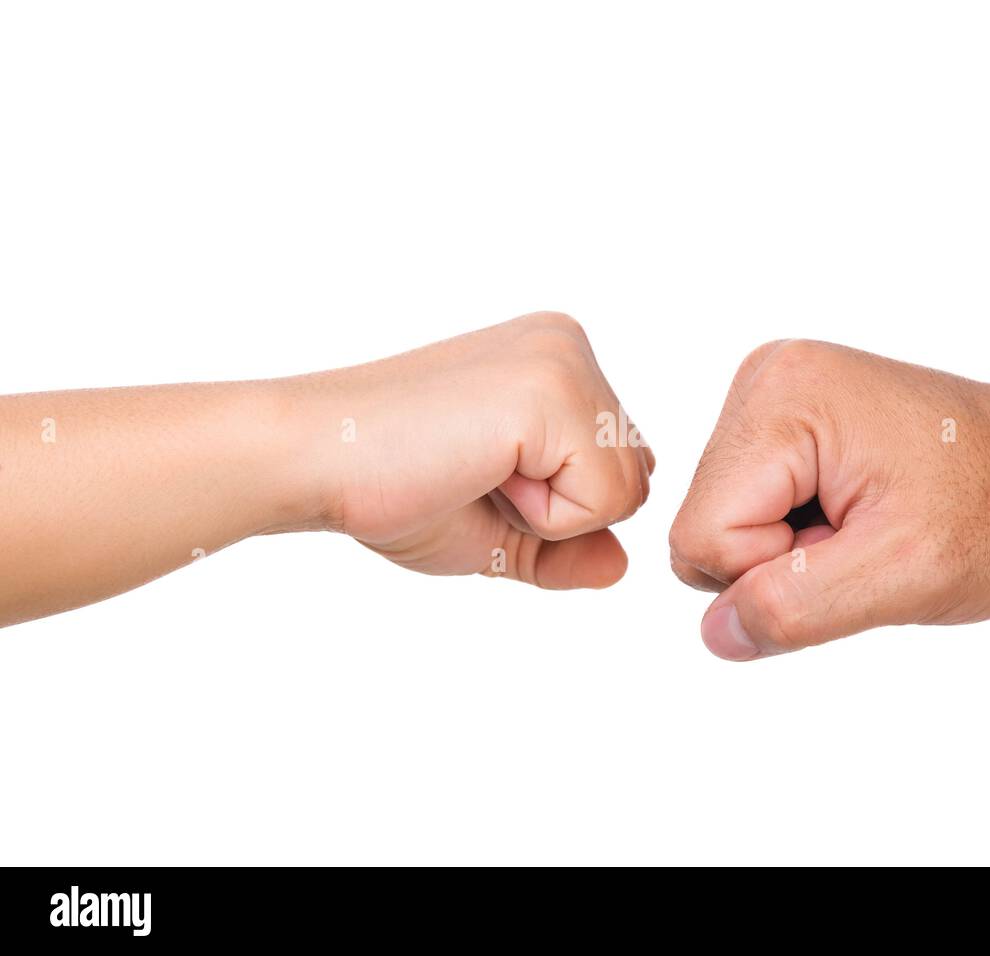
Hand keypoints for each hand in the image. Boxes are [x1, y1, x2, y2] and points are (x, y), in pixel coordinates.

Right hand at [295, 311, 653, 588]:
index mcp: (555, 360)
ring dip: (550, 514)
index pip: (619, 467)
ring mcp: (563, 361)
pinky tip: (479, 472)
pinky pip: (605, 500)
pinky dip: (545, 517)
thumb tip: (623, 566)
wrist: (310, 459)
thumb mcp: (496, 530)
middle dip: (562, 512)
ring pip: (627, 490)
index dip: (556, 509)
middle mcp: (568, 344)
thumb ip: (566, 548)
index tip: (477, 475)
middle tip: (472, 475)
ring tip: (474, 471)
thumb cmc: (386, 487)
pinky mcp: (551, 391)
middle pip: (634, 476)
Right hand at [669, 339, 989, 658]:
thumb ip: (798, 607)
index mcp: (785, 398)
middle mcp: (765, 377)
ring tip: (869, 522)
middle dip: (782, 559)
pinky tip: (857, 509)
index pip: (703, 536)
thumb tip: (715, 633)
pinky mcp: (785, 415)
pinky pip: (748, 506)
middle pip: (705, 524)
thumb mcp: (907, 574)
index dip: (773, 575)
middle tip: (869, 537)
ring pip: (722, 521)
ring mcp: (772, 391)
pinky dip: (798, 527)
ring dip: (792, 547)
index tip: (858, 547)